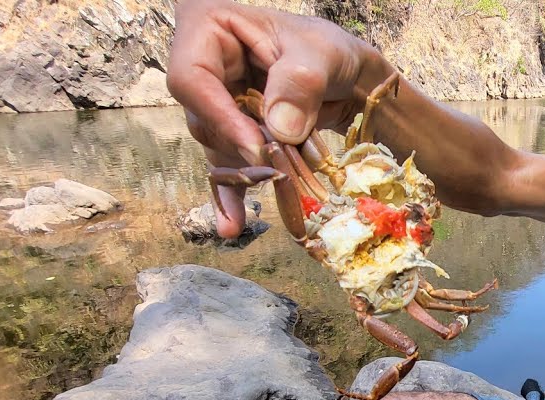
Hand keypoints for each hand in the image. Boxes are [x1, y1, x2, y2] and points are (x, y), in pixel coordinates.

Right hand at [166, 0, 372, 236]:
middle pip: (203, 117)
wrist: (352, 76)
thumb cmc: (331, 51)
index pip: (193, 77)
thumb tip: (279, 129)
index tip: (254, 147)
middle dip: (238, 152)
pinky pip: (227, 164)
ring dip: (240, 178)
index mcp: (210, 30)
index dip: (219, 116)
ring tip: (247, 216)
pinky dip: (234, 193)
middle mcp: (205, 67)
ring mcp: (218, 102)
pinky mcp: (234, 132)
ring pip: (216, 147)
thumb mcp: (321, 53)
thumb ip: (300, 83)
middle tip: (271, 176)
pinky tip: (230, 224)